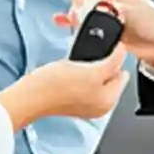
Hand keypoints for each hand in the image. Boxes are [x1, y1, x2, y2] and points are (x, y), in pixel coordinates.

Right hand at [0, 45, 129, 130]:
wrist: (29, 96)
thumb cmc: (56, 87)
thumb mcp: (92, 72)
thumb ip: (113, 62)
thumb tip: (123, 53)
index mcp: (109, 101)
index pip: (122, 73)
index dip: (116, 58)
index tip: (106, 48)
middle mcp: (99, 105)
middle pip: (109, 75)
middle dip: (102, 62)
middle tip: (89, 56)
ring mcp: (85, 102)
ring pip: (95, 75)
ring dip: (89, 64)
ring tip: (78, 61)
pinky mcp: (71, 97)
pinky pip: (81, 78)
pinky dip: (78, 70)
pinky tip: (70, 67)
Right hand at [54, 0, 153, 72]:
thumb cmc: (150, 21)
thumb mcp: (125, 11)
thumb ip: (101, 10)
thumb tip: (79, 13)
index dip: (80, 3)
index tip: (87, 15)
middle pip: (75, 0)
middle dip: (78, 13)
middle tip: (90, 25)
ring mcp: (99, 8)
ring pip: (76, 11)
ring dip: (76, 20)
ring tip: (88, 30)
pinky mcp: (99, 23)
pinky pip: (78, 19)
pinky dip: (69, 20)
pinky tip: (61, 22)